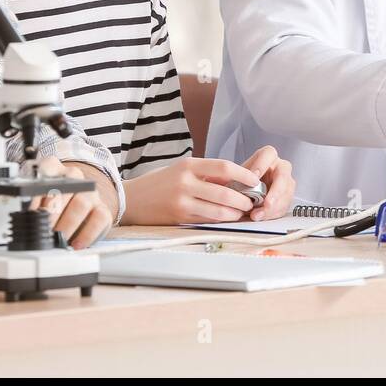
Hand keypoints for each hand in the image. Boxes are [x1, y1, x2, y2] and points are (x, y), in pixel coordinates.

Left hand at [31, 156, 116, 248]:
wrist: (75, 208)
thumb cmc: (50, 205)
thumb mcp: (34, 199)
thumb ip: (28, 203)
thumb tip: (21, 217)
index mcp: (54, 169)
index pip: (48, 168)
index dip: (38, 189)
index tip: (30, 208)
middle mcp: (74, 178)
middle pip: (65, 189)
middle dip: (51, 212)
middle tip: (42, 229)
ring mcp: (89, 193)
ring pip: (81, 203)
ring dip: (67, 224)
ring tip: (57, 239)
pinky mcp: (102, 208)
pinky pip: (100, 218)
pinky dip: (87, 234)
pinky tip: (76, 244)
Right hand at [121, 157, 269, 225]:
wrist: (130, 199)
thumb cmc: (159, 183)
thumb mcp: (181, 169)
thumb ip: (205, 174)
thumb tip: (235, 181)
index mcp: (188, 165)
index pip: (225, 168)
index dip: (244, 175)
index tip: (255, 180)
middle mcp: (185, 182)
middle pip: (225, 193)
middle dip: (244, 199)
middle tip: (253, 201)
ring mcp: (182, 202)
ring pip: (219, 211)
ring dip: (236, 213)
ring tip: (243, 212)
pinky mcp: (179, 218)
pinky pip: (207, 220)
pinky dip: (221, 220)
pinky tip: (228, 218)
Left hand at [241, 145, 295, 220]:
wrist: (245, 192)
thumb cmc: (242, 181)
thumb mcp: (237, 177)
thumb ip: (238, 180)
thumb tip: (236, 190)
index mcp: (268, 156)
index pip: (268, 154)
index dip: (261, 165)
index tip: (253, 176)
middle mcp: (280, 167)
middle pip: (283, 176)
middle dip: (275, 192)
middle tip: (266, 203)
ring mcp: (286, 182)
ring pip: (286, 194)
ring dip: (273, 207)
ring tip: (258, 215)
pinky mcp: (287, 197)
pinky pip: (284, 206)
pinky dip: (272, 214)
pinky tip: (262, 216)